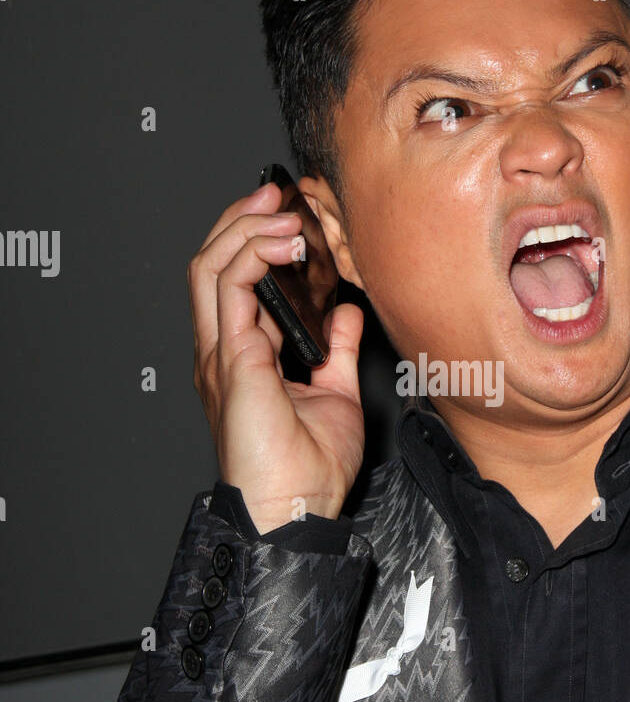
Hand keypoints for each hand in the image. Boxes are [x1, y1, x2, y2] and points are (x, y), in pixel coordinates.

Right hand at [188, 179, 364, 532]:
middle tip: (278, 193)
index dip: (255, 240)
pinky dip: (254, 251)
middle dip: (242, 219)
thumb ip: (337, 352)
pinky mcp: (232, 357)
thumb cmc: (309, 469)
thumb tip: (347, 316)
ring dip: (246, 226)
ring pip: (210, 265)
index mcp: (243, 358)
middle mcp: (224, 351)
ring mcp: (221, 353)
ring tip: (282, 209)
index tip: (291, 213)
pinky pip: (229, 285)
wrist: (296, 509)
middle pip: (212, 263)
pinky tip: (286, 241)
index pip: (234, 281)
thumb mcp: (335, 393)